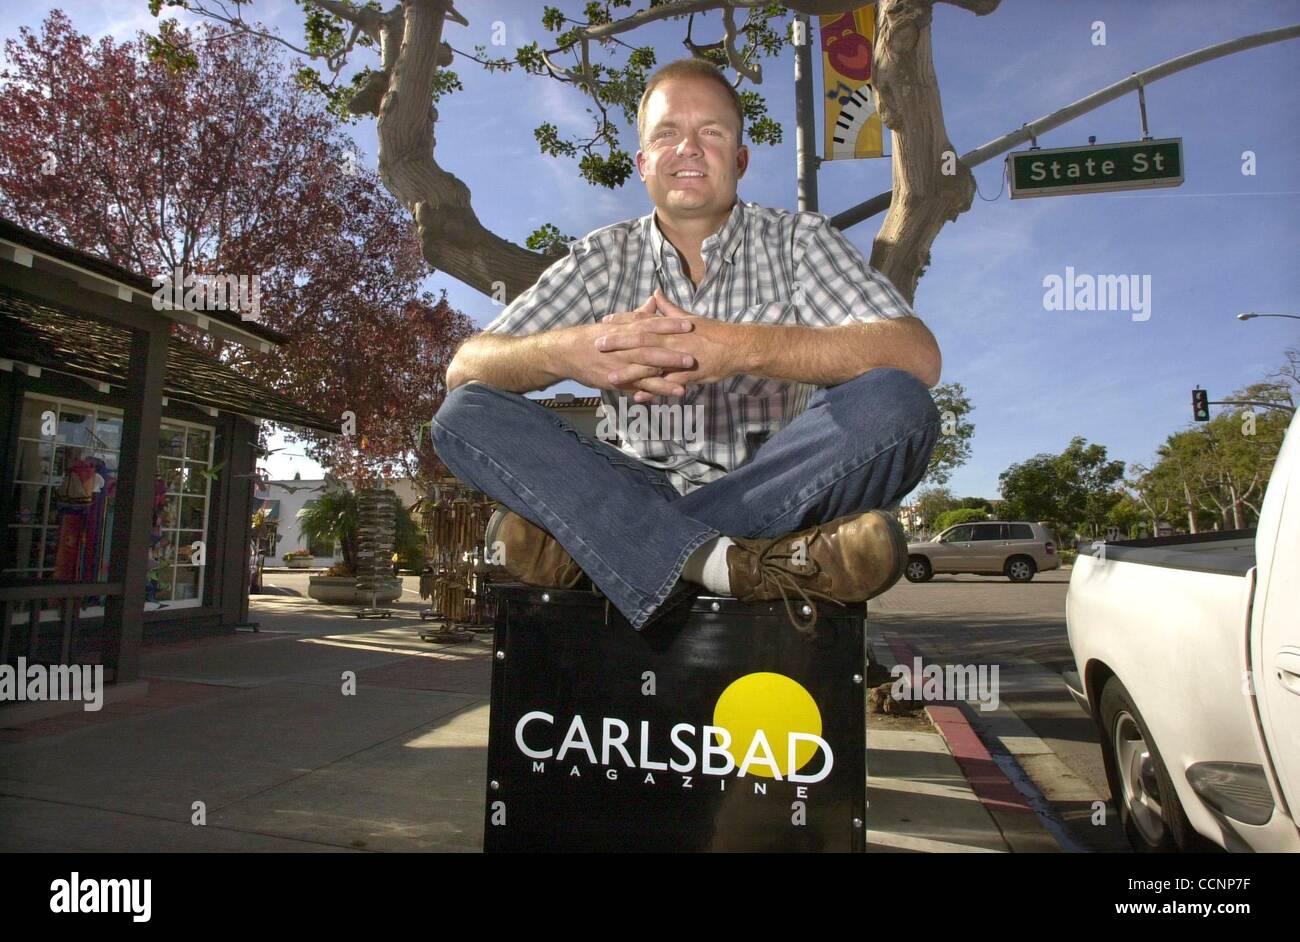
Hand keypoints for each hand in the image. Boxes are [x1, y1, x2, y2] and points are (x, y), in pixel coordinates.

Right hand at [560, 294, 694, 394]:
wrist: (567, 353)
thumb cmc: (593, 337)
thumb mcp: (615, 323)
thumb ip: (638, 314)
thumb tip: (654, 300)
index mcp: (625, 330)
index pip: (650, 326)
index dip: (669, 326)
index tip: (689, 325)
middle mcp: (624, 347)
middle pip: (650, 348)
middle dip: (672, 352)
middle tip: (692, 355)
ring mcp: (620, 365)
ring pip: (645, 369)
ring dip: (666, 375)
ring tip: (686, 380)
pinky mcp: (617, 380)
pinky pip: (637, 387)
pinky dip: (653, 391)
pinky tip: (667, 396)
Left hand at [600, 288, 744, 401]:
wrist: (735, 347)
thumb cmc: (712, 332)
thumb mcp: (688, 317)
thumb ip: (669, 308)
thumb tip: (656, 293)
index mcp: (670, 327)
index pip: (642, 321)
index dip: (622, 321)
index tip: (604, 321)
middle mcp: (671, 341)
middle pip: (640, 341)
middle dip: (618, 344)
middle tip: (597, 345)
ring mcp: (678, 359)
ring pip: (650, 366)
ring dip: (629, 372)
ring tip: (610, 378)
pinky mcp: (687, 376)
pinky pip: (666, 386)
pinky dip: (651, 392)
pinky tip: (637, 398)